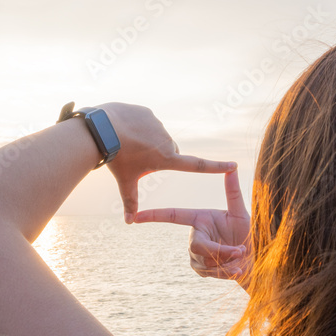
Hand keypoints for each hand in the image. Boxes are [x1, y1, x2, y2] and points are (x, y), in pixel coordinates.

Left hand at [95, 102, 235, 222]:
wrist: (102, 130)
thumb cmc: (116, 159)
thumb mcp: (125, 182)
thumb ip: (130, 201)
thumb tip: (129, 222)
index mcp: (166, 158)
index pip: (196, 165)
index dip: (215, 167)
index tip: (232, 164)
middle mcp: (167, 141)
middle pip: (170, 152)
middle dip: (160, 156)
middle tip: (138, 159)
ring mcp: (158, 125)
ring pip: (157, 136)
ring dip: (147, 141)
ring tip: (127, 143)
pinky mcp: (148, 113)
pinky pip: (146, 122)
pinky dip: (138, 127)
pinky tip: (124, 130)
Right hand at [135, 169, 252, 289]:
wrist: (256, 259)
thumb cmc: (249, 233)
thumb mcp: (242, 213)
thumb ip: (233, 192)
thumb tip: (232, 167)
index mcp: (200, 218)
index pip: (173, 215)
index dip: (154, 216)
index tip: (135, 216)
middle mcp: (194, 235)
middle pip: (196, 246)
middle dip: (220, 251)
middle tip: (240, 251)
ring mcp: (195, 254)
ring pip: (204, 261)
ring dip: (226, 261)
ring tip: (240, 258)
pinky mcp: (200, 269)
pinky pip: (209, 272)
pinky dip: (226, 272)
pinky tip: (237, 268)